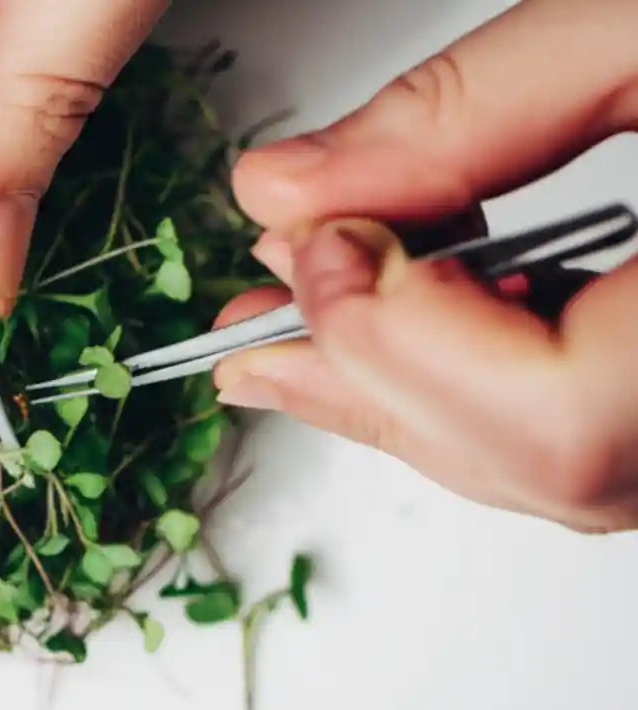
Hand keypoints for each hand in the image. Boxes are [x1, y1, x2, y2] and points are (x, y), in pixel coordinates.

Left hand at [218, 0, 637, 531]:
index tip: (313, 244)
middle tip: (254, 325)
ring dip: (405, 390)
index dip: (405, 340)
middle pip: (546, 464)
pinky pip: (587, 434)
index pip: (562, 417)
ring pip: (561, 468)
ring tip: (297, 331)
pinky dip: (472, 380)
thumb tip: (286, 189)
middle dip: (373, 379)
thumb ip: (468, 110)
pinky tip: (406, 324)